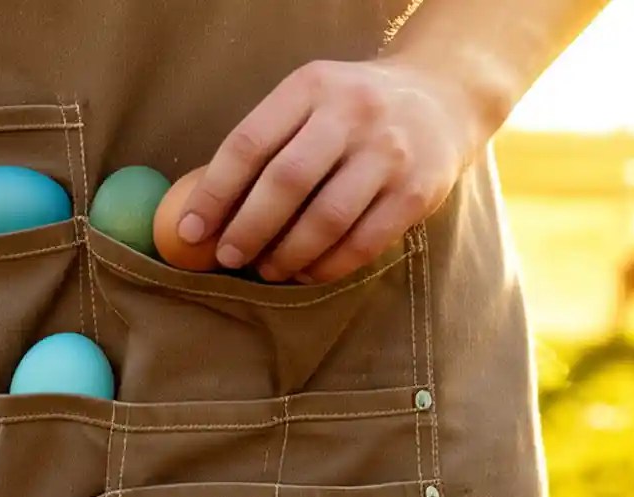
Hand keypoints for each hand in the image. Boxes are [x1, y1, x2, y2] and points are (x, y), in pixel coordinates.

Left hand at [178, 59, 486, 283]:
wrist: (444, 97)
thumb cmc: (353, 110)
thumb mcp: (310, 100)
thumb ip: (266, 143)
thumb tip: (205, 210)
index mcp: (310, 86)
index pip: (249, 143)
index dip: (213, 193)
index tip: (189, 231)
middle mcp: (352, 114)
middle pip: (286, 182)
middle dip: (247, 229)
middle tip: (228, 257)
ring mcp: (389, 153)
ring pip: (326, 219)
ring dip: (287, 255)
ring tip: (266, 270)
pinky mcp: (418, 192)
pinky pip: (363, 243)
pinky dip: (328, 267)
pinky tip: (306, 273)